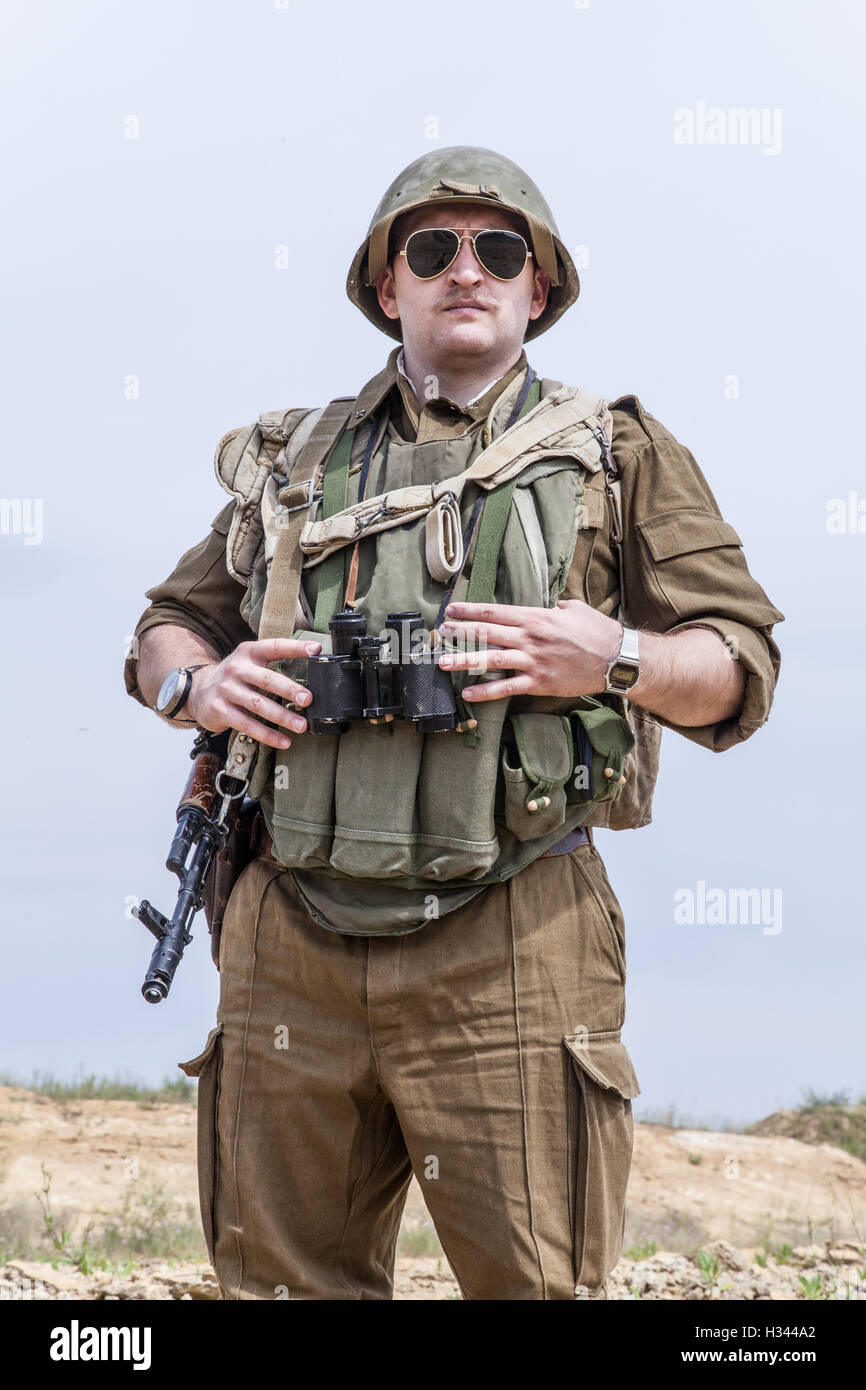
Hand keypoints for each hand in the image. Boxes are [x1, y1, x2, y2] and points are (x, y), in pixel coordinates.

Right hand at [187, 637, 321, 749]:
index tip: (315, 649)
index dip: (294, 647)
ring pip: (259, 705)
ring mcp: (227, 690)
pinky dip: (268, 735)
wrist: (198, 692)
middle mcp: (236, 669)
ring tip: (301, 726)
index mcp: (248, 652)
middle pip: (267, 679)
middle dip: (289, 689)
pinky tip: (283, 741)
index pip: (274, 647)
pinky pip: (248, 725)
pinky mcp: (221, 710)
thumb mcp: (249, 661)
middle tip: (308, 700)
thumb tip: (312, 666)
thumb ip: (273, 660)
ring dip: (282, 717)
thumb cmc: (236, 677)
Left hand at [437, 599, 622, 702]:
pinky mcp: (538, 683)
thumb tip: (549, 605)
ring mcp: (532, 661)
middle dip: (461, 632)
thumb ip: (555, 606)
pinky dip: (485, 691)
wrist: (615, 658)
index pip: (494, 612)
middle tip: (441, 632)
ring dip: (464, 660)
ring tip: (443, 663)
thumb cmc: (597, 631)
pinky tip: (468, 693)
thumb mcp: (573, 608)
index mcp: (535, 617)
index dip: (470, 610)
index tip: (452, 610)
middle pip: (486, 633)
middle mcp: (529, 637)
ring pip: (490, 659)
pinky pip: (506, 688)